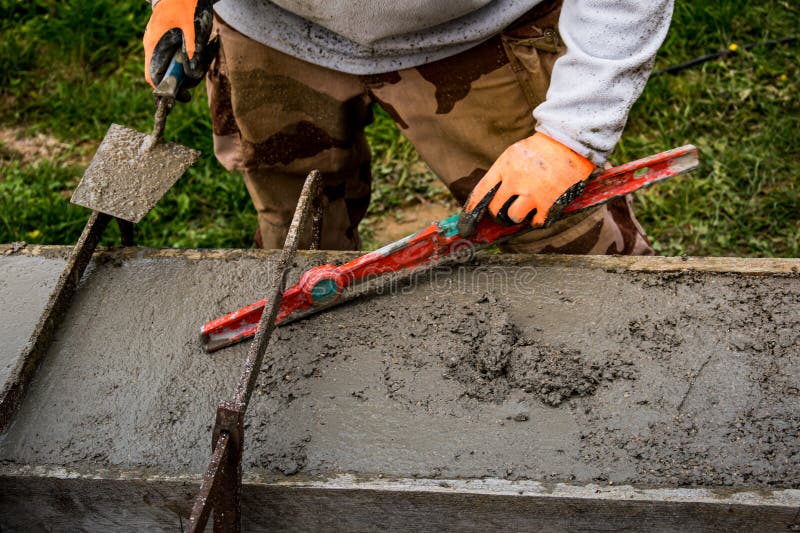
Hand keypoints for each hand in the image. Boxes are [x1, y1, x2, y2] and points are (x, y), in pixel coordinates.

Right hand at [143, 0, 214, 98]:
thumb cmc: (182, 4)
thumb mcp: (190, 25)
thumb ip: (191, 46)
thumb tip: (192, 69)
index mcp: (153, 44)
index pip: (153, 77)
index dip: (165, 90)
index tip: (182, 95)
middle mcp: (152, 47)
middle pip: (163, 75)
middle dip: (181, 80)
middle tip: (197, 77)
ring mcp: (157, 45)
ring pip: (169, 68)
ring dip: (185, 71)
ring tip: (200, 61)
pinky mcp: (164, 43)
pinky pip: (173, 59)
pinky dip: (185, 62)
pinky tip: (197, 55)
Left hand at [457, 132, 594, 236]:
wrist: (569, 143)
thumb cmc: (539, 150)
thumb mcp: (513, 154)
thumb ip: (501, 173)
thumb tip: (489, 198)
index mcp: (504, 166)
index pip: (480, 193)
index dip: (471, 210)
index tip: (467, 223)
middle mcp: (516, 181)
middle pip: (495, 210)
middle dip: (498, 213)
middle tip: (504, 211)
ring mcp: (533, 193)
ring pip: (514, 217)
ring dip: (517, 216)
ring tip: (526, 207)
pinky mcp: (550, 203)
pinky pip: (536, 222)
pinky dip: (537, 219)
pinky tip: (541, 209)